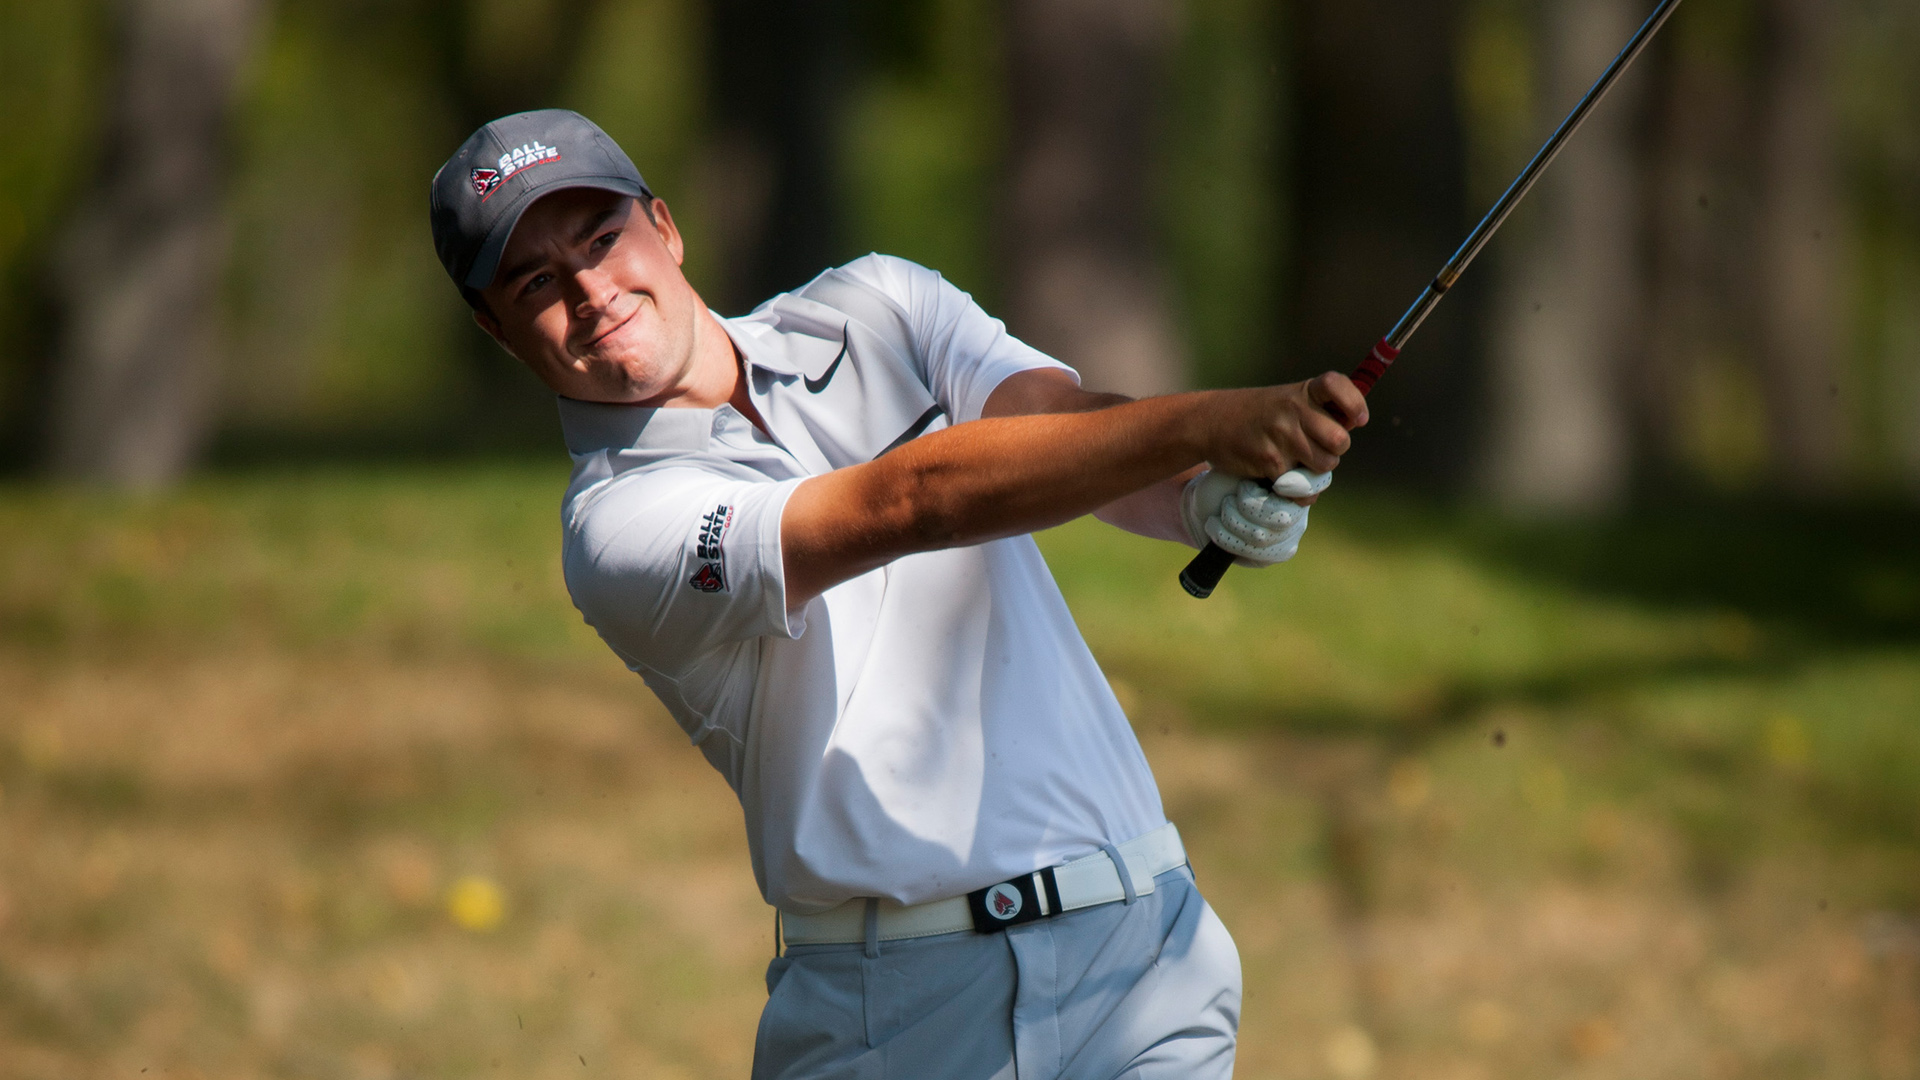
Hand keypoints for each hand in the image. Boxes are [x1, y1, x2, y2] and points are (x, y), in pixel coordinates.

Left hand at [1181, 469, 1331, 566]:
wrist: (1205, 501)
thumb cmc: (1224, 477)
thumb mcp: (1240, 464)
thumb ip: (1264, 467)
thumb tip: (1280, 478)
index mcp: (1299, 478)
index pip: (1317, 483)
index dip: (1301, 486)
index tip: (1279, 484)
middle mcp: (1301, 508)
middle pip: (1283, 517)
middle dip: (1248, 506)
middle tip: (1231, 498)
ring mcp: (1290, 534)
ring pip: (1261, 536)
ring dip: (1232, 521)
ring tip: (1222, 508)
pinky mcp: (1274, 555)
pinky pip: (1252, 553)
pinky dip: (1226, 538)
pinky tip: (1215, 525)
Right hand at [1200, 372, 1367, 479]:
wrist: (1212, 422)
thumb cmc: (1259, 415)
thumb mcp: (1288, 400)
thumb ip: (1319, 410)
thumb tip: (1351, 426)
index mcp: (1303, 391)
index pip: (1337, 385)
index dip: (1355, 403)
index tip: (1358, 420)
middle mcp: (1294, 409)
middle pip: (1340, 441)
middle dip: (1334, 451)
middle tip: (1318, 449)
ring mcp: (1282, 436)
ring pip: (1325, 466)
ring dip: (1316, 472)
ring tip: (1298, 463)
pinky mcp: (1271, 462)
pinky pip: (1302, 488)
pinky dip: (1298, 492)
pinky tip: (1283, 479)